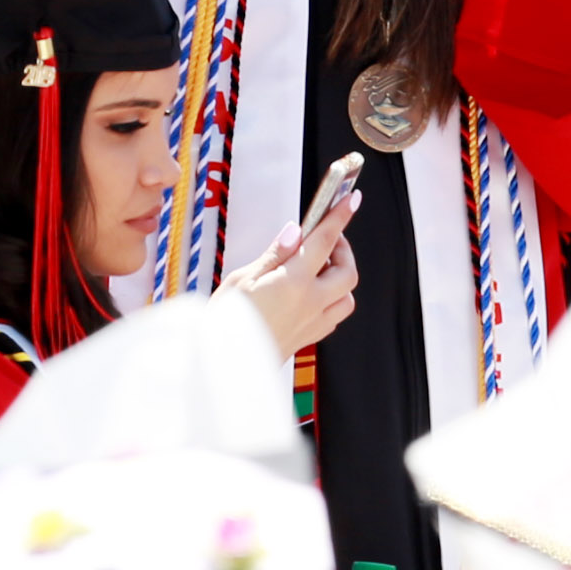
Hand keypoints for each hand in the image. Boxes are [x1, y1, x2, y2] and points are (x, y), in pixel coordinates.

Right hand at [221, 188, 360, 356]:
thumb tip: (295, 232)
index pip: (325, 241)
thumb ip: (274, 254)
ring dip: (340, 277)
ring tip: (318, 267)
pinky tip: (313, 294)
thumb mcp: (241, 278)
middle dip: (342, 249)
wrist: (221, 370)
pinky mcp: (308, 339)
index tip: (349, 199)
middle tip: (324, 238)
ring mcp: (311, 324)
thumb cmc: (223, 325)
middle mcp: (309, 304)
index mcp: (292, 283)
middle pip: (347, 271)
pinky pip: (335, 316)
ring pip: (347, 296)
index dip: (339, 216)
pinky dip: (333, 300)